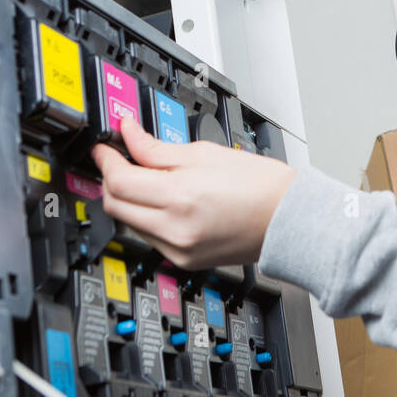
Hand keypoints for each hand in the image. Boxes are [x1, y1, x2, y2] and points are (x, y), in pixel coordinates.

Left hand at [89, 115, 296, 270]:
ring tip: (151, 178)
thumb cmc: (261, 185)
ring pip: (130, 221)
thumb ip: (158, 149)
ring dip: (130, 198)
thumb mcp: (206, 153)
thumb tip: (129, 136)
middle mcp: (174, 229)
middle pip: (115, 205)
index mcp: (180, 198)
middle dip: (112, 179)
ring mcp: (178, 249)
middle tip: (121, 159)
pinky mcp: (184, 260)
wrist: (290, 219)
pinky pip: (150, 236)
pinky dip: (149, 216)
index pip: (118, 181)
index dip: (106, 159)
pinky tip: (168, 201)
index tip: (106, 146)